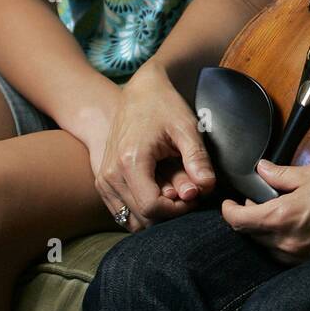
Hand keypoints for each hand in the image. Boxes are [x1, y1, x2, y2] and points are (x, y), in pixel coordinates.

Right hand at [95, 63, 216, 230]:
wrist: (139, 92)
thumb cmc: (164, 107)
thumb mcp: (186, 128)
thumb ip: (197, 159)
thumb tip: (206, 188)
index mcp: (130, 162)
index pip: (152, 208)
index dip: (178, 209)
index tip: (194, 194)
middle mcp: (110, 175)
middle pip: (142, 217)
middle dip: (170, 211)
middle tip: (187, 189)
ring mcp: (103, 180)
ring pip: (131, 219)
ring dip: (156, 212)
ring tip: (173, 187)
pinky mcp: (103, 182)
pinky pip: (122, 211)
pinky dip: (142, 209)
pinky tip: (160, 189)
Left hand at [220, 156, 309, 263]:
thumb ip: (281, 175)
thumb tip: (261, 170)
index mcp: (284, 217)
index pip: (239, 222)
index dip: (228, 211)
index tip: (229, 202)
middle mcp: (290, 243)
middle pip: (251, 236)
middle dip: (247, 218)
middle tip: (253, 200)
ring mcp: (304, 256)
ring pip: (268, 248)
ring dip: (264, 232)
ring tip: (274, 211)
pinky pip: (287, 255)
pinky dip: (282, 242)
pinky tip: (294, 225)